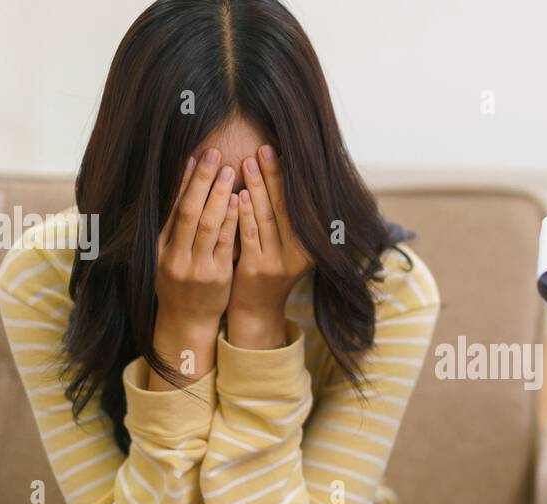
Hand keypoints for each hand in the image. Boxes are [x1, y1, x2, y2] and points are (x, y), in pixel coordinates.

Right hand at [150, 148, 238, 387]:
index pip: (172, 208)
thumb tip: (180, 189)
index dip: (183, 182)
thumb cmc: (178, 283)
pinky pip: (226, 244)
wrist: (187, 321)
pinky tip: (238, 201)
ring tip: (229, 170)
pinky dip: (231, 220)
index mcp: (160, 248)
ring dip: (218, 195)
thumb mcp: (165, 257)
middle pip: (189, 212)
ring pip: (207, 226)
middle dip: (201, 181)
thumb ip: (171, 228)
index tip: (194, 157)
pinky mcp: (218, 276)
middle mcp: (175, 256)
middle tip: (213, 154)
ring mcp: (197, 267)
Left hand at [226, 145, 313, 348]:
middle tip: (263, 149)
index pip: (299, 205)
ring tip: (247, 163)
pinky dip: (243, 214)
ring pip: (266, 218)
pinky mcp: (256, 269)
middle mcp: (298, 254)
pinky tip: (237, 195)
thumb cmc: (268, 271)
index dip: (288, 179)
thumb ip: (289, 221)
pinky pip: (249, 235)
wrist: (256, 309)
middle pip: (284, 208)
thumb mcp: (287, 249)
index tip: (280, 153)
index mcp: (309, 246)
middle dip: (273, 177)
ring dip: (256, 188)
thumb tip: (287, 179)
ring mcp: (277, 263)